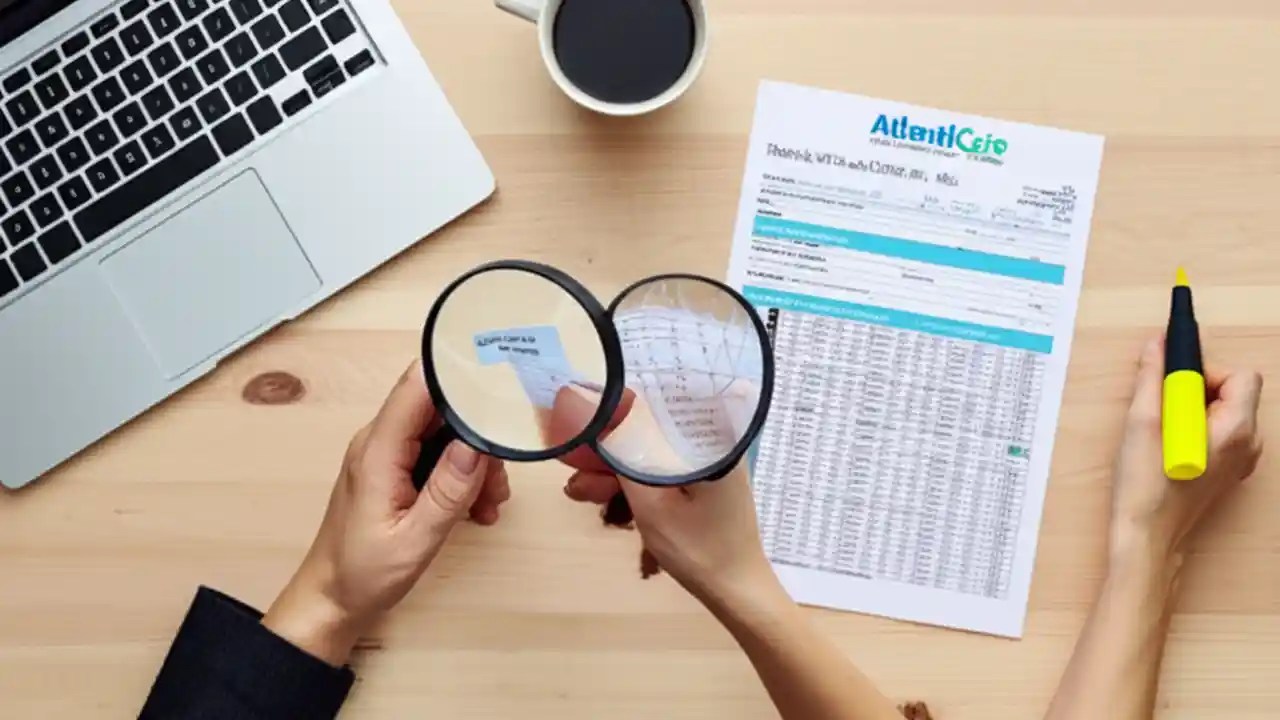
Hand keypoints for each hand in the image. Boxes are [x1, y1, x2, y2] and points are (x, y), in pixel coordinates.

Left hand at [262, 361, 510, 665]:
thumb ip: (449, 489)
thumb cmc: (364, 574)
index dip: (458, 372)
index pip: (418, 385)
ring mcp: (387, 454)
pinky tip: (475, 508)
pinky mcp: (395, 469)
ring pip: (445, 433)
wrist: (331, 600)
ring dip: (475, 463)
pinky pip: (437, 455)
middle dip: (479, 433)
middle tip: (501, 478)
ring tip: (488, 504)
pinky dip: (461, 475)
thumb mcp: (415, 538)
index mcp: (378, 450)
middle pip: (440, 408)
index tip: (501, 378)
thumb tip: (479, 444)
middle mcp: (380, 441)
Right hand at [550, 385, 775, 603]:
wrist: (737, 591)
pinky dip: (637, 480)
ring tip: (583, 493)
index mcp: (710, 438)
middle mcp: (714, 441)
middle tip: (575, 479)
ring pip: (653, 452)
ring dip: (616, 470)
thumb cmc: (699, 549)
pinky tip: (608, 498)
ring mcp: (711, 462)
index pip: (653, 405)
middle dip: (607, 452)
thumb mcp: (652, 506)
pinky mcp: (706, 480)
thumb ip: (625, 459)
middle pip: (650, 431)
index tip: (578, 432)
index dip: (610, 415)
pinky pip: (664, 468)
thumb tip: (597, 420)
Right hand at [1110, 335, 1262, 568]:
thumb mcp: (1142, 423)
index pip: (1240, 375)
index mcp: (1236, 429)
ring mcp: (1240, 459)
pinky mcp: (1226, 470)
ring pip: (1225, 412)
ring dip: (1194, 409)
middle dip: (1197, 390)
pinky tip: (1170, 444)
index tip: (1175, 382)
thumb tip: (1157, 345)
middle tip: (1163, 408)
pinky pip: (1220, 433)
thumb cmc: (1146, 486)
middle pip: (1234, 392)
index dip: (1207, 370)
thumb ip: (1152, 378)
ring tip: (1164, 429)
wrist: (1147, 535)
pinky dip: (1196, 427)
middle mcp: (1248, 444)